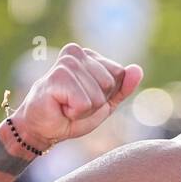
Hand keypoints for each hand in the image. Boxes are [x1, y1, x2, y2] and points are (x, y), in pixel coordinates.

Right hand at [12, 43, 143, 150]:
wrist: (42, 128)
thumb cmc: (71, 114)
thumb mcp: (105, 103)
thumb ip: (123, 87)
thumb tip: (138, 69)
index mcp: (89, 55)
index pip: (119, 74)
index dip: (107, 95)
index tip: (86, 98)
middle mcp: (77, 52)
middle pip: (110, 85)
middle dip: (97, 103)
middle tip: (75, 104)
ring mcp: (66, 63)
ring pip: (98, 96)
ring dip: (85, 110)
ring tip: (67, 106)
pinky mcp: (58, 77)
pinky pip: (85, 104)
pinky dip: (75, 113)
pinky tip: (61, 107)